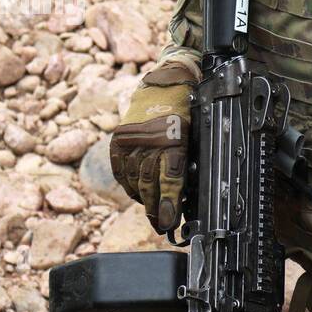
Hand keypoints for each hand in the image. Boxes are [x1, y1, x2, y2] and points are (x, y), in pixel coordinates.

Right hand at [109, 62, 195, 232]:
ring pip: (135, 180)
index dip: (169, 204)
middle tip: (161, 225)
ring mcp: (131, 141)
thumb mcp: (193, 137)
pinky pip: (121, 172)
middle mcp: (150, 141)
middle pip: (151, 184)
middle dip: (155, 209)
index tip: (168, 222)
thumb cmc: (183, 114)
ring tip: (151, 211)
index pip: (170, 179)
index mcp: (174, 140)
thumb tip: (182, 197)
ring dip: (143, 199)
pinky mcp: (118, 141)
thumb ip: (185, 164)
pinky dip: (129, 185)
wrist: (162, 86)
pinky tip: (136, 194)